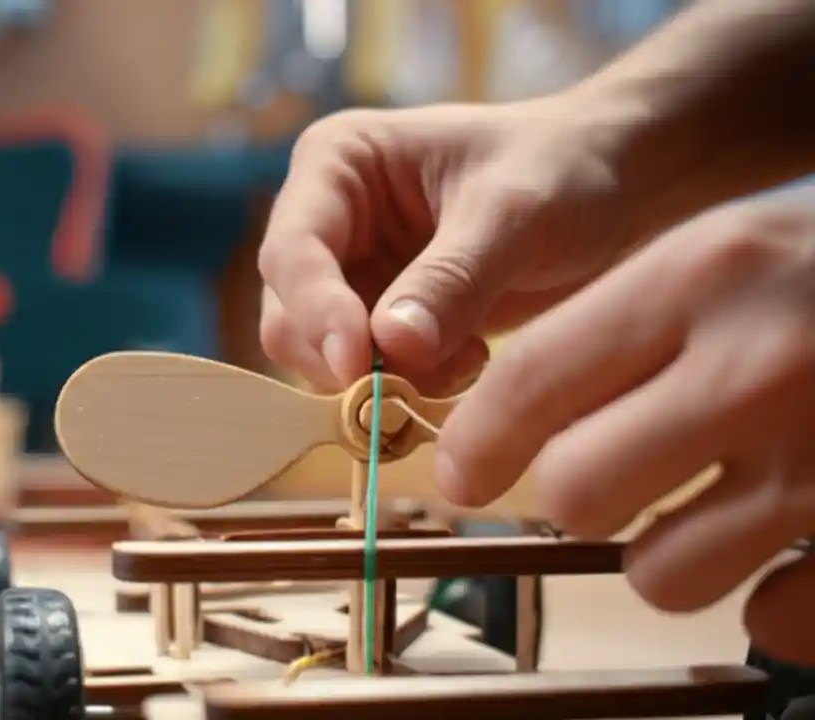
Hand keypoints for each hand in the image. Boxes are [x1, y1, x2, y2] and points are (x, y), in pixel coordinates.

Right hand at [257, 97, 647, 393]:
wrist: (614, 185)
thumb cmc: (563, 168)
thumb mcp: (514, 213)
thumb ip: (452, 279)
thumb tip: (393, 347)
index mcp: (336, 163)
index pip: (293, 250)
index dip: (316, 311)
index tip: (358, 365)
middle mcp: (325, 221)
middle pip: (291, 314)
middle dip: (350, 358)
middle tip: (425, 379)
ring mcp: (348, 275)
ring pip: (322, 356)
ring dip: (382, 380)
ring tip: (464, 365)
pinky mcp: (377, 319)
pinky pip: (365, 375)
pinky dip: (406, 387)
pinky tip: (466, 364)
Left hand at [438, 186, 814, 663]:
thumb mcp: (726, 253)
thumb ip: (624, 324)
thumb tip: (508, 421)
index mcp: (705, 276)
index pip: (533, 378)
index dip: (477, 442)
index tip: (462, 474)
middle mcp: (759, 364)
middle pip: (579, 490)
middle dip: (579, 495)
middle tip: (614, 474)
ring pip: (659, 573)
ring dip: (665, 554)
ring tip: (708, 507)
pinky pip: (774, 622)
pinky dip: (767, 602)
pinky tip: (784, 553)